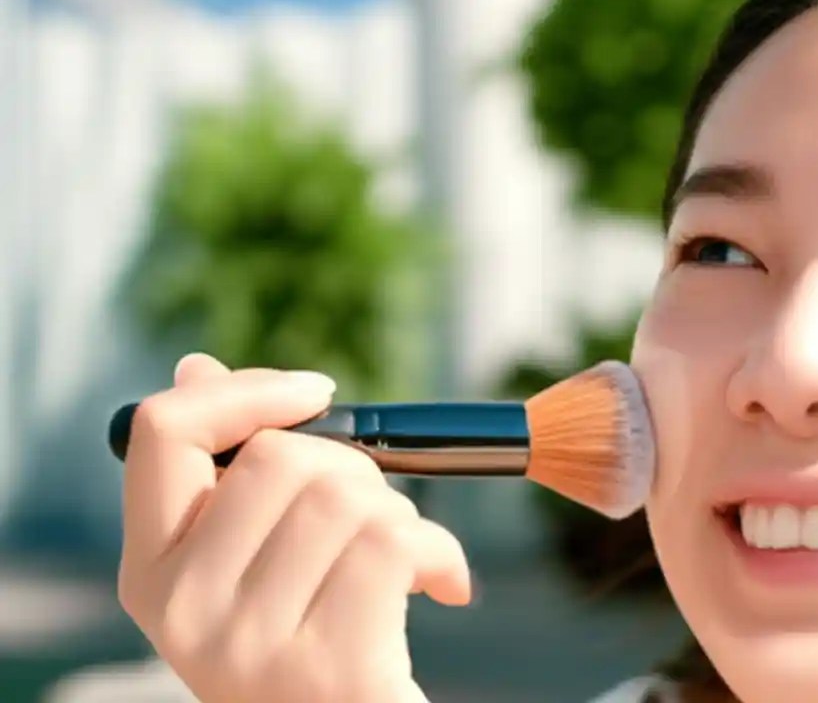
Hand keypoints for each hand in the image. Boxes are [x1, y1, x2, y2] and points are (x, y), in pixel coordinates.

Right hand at [117, 353, 471, 702]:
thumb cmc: (317, 644)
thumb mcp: (254, 568)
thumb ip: (226, 479)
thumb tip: (196, 369)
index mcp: (153, 575)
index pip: (163, 434)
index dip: (246, 392)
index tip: (315, 391)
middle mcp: (185, 611)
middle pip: (281, 456)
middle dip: (354, 468)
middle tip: (376, 517)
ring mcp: (252, 645)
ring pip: (347, 496)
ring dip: (401, 514)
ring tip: (404, 563)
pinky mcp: (329, 668)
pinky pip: (394, 543)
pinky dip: (439, 551)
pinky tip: (443, 587)